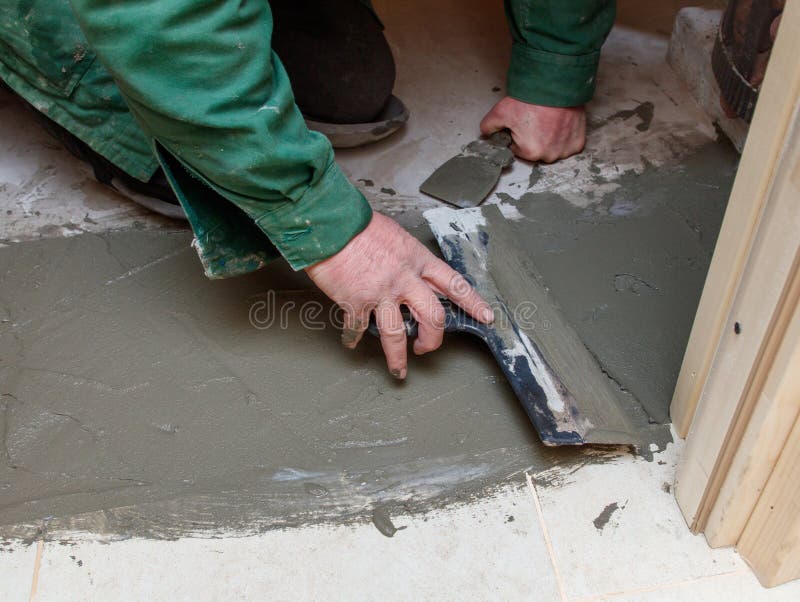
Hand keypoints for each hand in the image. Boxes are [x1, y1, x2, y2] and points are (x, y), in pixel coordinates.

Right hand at [305, 212, 493, 378]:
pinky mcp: (356, 302)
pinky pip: (357, 328)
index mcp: (418, 260)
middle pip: (433, 318)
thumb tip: (410, 274)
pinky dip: (353, 338)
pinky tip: (351, 342)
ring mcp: (381, 293)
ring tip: (398, 370)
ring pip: (397, 335)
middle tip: (426, 348)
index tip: (486, 316)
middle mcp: (405, 279)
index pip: (454, 284)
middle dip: (433, 340)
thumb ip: (407, 259)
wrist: (331, 224)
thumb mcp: (395, 236)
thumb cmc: (359, 225)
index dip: (473, 302)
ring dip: (398, 358)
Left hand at [480, 97, 585, 162]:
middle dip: (535, 138)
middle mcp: (549, 156)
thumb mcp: (500, 111)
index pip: (518, 149)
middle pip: (537, 151)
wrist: (556, 84)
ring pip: (553, 149)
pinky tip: (561, 123)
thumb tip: (486, 133)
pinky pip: (568, 144)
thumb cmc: (531, 98)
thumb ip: (489, 126)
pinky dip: (565, 136)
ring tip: (549, 120)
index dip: (518, 135)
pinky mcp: (578, 143)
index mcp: (530, 152)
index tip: (524, 123)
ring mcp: (565, 150)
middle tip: (536, 120)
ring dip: (551, 138)